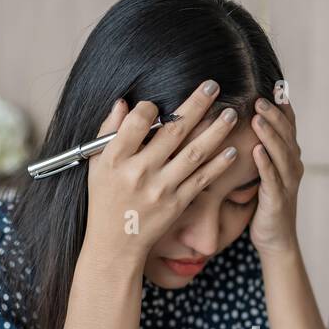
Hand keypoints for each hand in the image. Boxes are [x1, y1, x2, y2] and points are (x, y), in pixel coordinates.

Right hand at [81, 80, 240, 262]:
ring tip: (232, 114)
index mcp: (116, 157)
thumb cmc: (105, 198)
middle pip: (173, 131)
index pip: (138, 120)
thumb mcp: (97, 164)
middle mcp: (140, 171)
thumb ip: (109, 132)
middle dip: (196, 105)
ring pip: (193, 153)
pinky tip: (232, 150)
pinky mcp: (177, 203)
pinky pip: (201, 179)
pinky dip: (218, 165)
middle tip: (213, 85)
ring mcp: (161, 188)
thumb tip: (123, 102)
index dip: (152, 107)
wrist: (116, 242)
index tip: (159, 104)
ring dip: (216, 131)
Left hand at [249, 96, 303, 257]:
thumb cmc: (265, 203)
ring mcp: (287, 183)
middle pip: (285, 135)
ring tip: (258, 116)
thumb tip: (244, 121)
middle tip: (260, 97)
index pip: (288, 126)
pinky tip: (256, 151)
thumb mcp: (264, 171)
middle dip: (273, 114)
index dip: (282, 107)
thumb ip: (260, 148)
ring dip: (270, 134)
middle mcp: (292, 167)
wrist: (275, 239)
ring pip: (281, 153)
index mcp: (289, 158)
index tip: (272, 86)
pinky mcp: (277, 200)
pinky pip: (271, 179)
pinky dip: (265, 163)